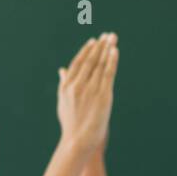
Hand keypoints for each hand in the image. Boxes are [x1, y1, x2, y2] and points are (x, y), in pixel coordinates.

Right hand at [58, 33, 118, 152]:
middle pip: (90, 61)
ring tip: (112, 38)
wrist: (79, 140)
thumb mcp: (63, 102)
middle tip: (107, 35)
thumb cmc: (72, 123)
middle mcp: (78, 85)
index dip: (86, 51)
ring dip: (107, 50)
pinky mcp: (102, 96)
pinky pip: (108, 74)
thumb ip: (64, 83)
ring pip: (100, 65)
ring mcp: (90, 90)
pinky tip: (115, 51)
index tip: (93, 41)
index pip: (78, 63)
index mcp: (67, 86)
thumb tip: (62, 70)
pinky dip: (112, 61)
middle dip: (99, 46)